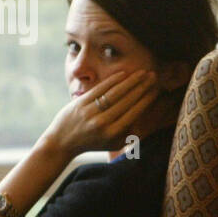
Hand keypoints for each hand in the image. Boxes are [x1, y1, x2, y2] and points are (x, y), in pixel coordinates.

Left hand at [40, 69, 158, 158]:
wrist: (62, 142)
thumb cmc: (92, 143)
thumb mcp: (113, 143)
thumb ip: (129, 133)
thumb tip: (143, 116)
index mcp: (112, 134)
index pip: (134, 112)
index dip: (146, 99)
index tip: (155, 89)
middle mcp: (102, 123)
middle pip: (127, 100)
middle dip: (142, 86)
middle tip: (153, 76)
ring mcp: (90, 112)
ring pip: (115, 93)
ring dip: (131, 81)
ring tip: (142, 72)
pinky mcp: (81, 102)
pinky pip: (100, 89)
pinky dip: (113, 80)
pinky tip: (124, 73)